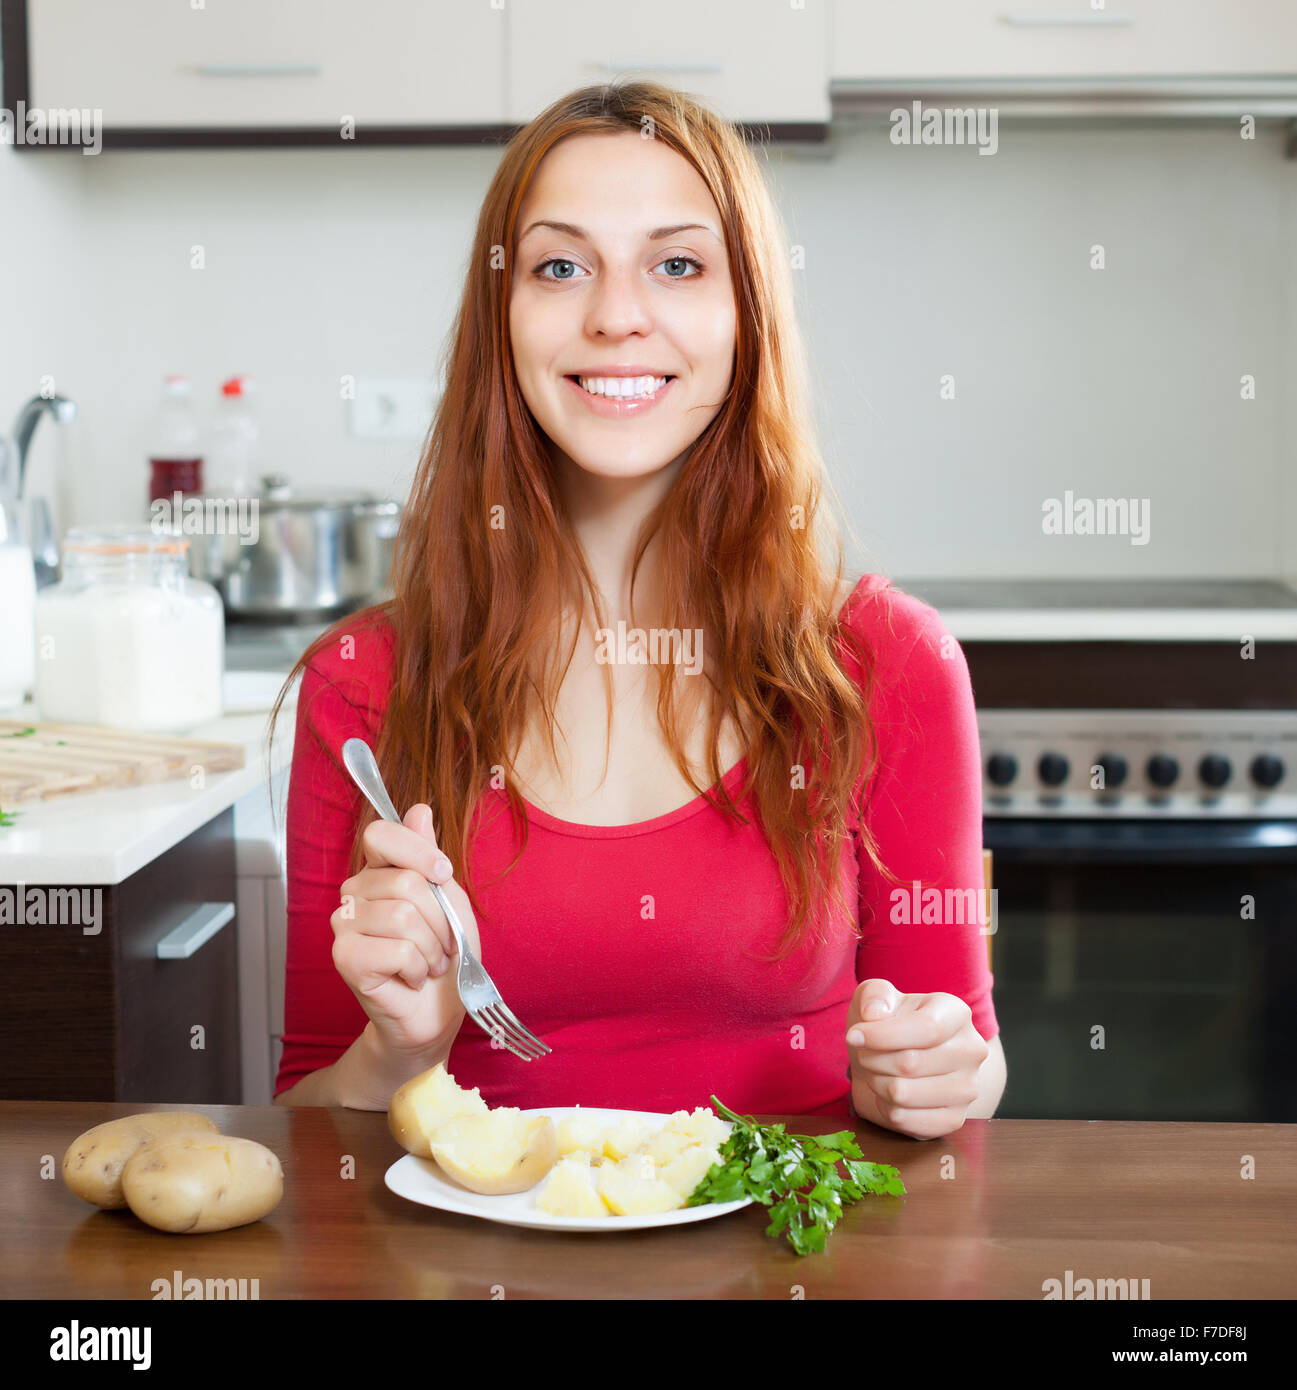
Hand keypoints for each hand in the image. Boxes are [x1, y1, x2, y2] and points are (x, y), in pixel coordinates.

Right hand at [331, 804, 481, 1062]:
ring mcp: (344, 925)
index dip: (417, 850)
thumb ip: (431, 858)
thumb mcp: (451, 901)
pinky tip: (411, 977)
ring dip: (431, 947)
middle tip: (442, 942)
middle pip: (405, 881)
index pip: (380, 834)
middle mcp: (355, 893)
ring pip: (403, 917)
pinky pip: (396, 949)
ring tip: (429, 962)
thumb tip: (418, 809)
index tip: (443, 872)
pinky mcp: (344, 957)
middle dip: (440, 918)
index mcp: (379, 871)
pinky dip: (417, 967)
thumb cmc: (445, 954)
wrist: (436, 1011)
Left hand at [845, 979, 989, 1139]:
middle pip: (910, 1064)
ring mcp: (967, 1088)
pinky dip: (885, 1107)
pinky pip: (904, 1119)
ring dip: (876, 1083)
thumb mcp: (876, 996)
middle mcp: (971, 1051)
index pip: (927, 1028)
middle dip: (872, 1059)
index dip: (883, 1035)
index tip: (853, 1036)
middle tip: (866, 1055)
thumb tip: (874, 1014)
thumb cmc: (887, 1024)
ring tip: (878, 1072)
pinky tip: (889, 1094)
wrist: (896, 1060)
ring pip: (902, 1093)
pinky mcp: (954, 1119)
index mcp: (957, 1014)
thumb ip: (874, 995)